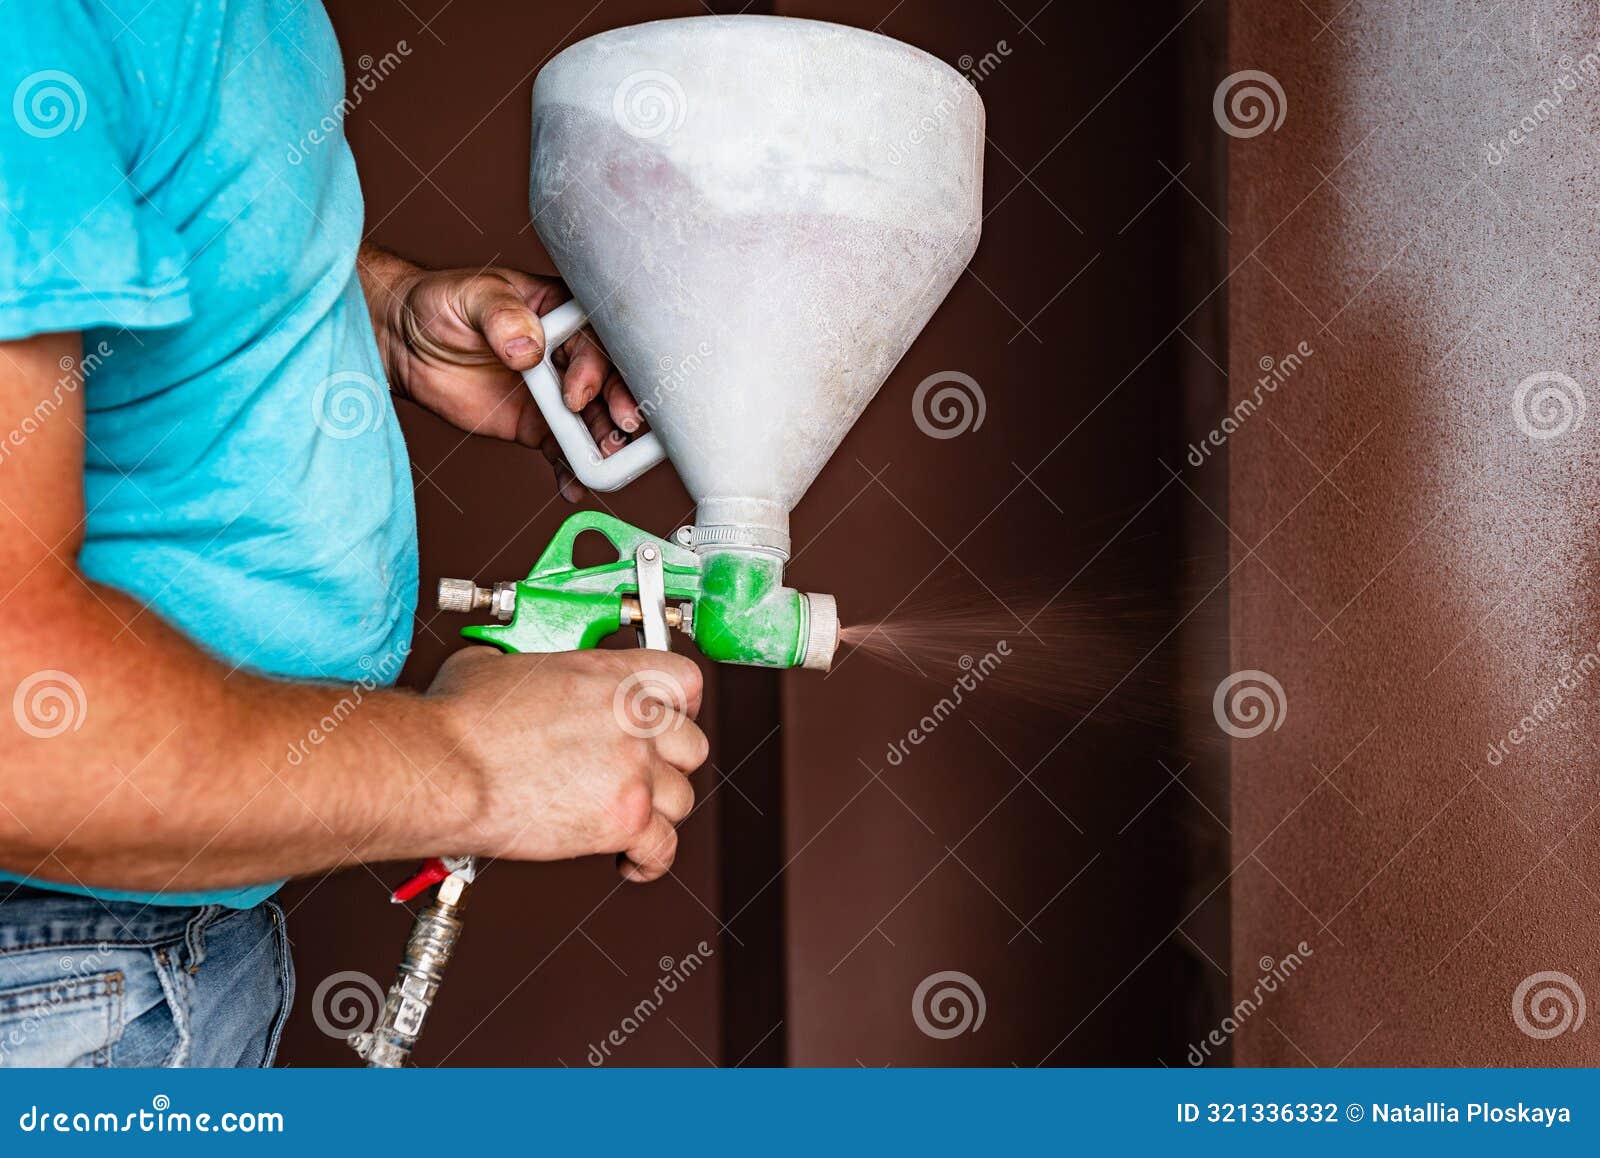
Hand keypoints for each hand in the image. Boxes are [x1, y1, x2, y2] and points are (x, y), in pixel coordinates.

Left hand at [380, 262, 646, 501]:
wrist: (406, 345)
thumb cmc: (441, 304)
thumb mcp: (471, 297)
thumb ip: (503, 317)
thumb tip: (528, 349)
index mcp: (562, 314)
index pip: (595, 340)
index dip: (597, 368)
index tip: (578, 395)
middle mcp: (568, 355)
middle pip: (607, 383)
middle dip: (619, 408)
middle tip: (621, 430)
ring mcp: (555, 393)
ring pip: (592, 420)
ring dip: (604, 442)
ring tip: (607, 463)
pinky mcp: (537, 425)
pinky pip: (563, 450)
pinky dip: (571, 471)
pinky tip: (575, 487)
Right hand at [427, 648, 706, 881]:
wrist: (445, 769)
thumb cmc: (458, 722)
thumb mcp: (496, 665)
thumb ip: (529, 670)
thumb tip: (511, 676)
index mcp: (610, 677)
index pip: (683, 680)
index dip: (680, 703)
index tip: (670, 717)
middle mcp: (633, 721)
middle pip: (691, 744)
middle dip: (670, 763)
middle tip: (644, 774)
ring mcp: (633, 771)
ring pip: (681, 798)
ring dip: (659, 812)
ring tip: (630, 819)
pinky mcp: (623, 820)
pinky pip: (664, 848)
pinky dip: (651, 860)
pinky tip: (632, 860)